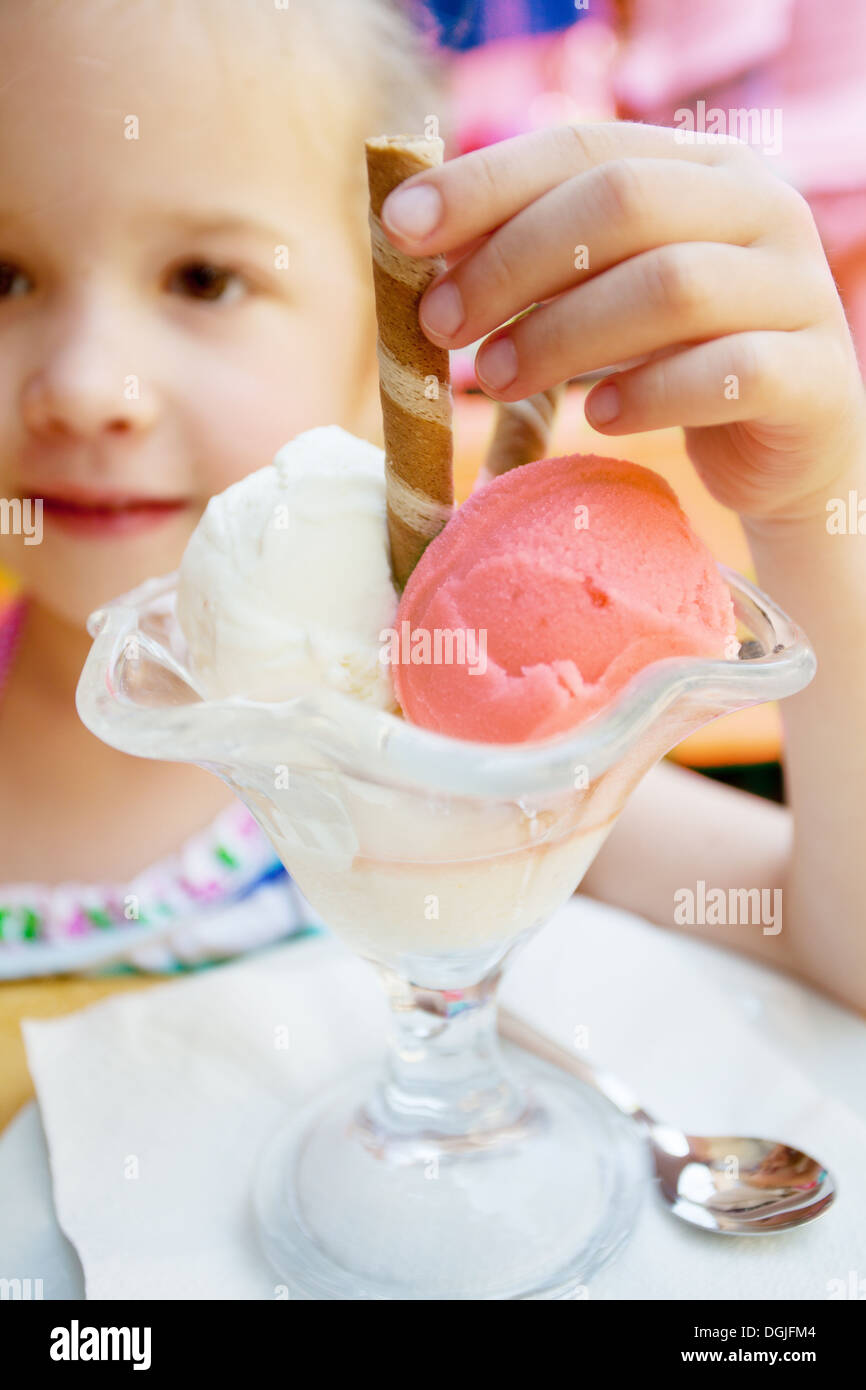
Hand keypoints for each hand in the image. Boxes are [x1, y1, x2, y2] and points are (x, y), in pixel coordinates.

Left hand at [381, 123, 865, 523]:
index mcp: (703, 169)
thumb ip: (538, 262)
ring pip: (672, 286)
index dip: (485, 184)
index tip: (400, 231)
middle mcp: (762, 208)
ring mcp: (797, 290)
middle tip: (441, 325)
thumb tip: (419, 243)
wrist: (786, 444)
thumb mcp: (605, 296)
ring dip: (563, 335)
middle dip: (513, 263)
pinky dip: (650, 395)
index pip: (584, 149)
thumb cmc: (675, 362)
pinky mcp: (816, 377)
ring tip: (494, 382)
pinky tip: (598, 417)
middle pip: (624, 205)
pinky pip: (727, 373)